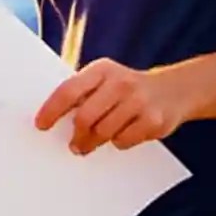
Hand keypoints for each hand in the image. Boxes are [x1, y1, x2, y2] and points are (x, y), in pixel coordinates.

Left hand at [34, 59, 188, 153]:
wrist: (174, 89)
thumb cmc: (127, 88)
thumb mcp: (105, 80)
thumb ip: (82, 92)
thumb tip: (51, 117)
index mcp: (102, 70)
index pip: (69, 90)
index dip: (52, 109)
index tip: (41, 125)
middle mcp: (120, 82)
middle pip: (85, 117)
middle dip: (76, 135)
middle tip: (73, 145)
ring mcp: (139, 101)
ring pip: (103, 132)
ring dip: (93, 143)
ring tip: (89, 145)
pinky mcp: (153, 120)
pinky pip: (123, 141)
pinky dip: (118, 143)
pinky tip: (121, 135)